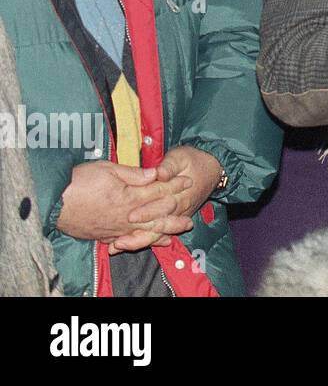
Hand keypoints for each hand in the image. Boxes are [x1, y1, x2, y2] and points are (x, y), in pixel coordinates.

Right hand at [56, 161, 193, 247]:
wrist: (53, 202)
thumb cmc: (78, 181)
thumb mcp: (106, 168)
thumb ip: (133, 173)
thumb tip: (155, 173)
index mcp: (129, 196)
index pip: (158, 190)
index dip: (174, 185)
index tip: (188, 180)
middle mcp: (126, 215)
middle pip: (157, 215)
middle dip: (175, 213)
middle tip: (191, 216)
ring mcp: (116, 227)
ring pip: (146, 231)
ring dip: (164, 231)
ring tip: (179, 231)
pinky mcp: (104, 235)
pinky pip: (128, 240)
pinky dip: (142, 241)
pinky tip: (150, 242)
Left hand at [114, 146, 222, 252]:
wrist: (211, 168)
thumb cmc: (192, 160)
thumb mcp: (181, 157)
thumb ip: (169, 166)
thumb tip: (160, 173)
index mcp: (181, 193)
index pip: (164, 205)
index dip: (147, 212)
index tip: (131, 216)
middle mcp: (179, 208)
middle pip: (160, 224)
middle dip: (139, 233)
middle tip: (120, 240)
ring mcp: (177, 216)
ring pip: (159, 233)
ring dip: (139, 241)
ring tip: (120, 245)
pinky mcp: (174, 219)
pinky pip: (159, 234)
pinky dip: (144, 240)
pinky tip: (127, 245)